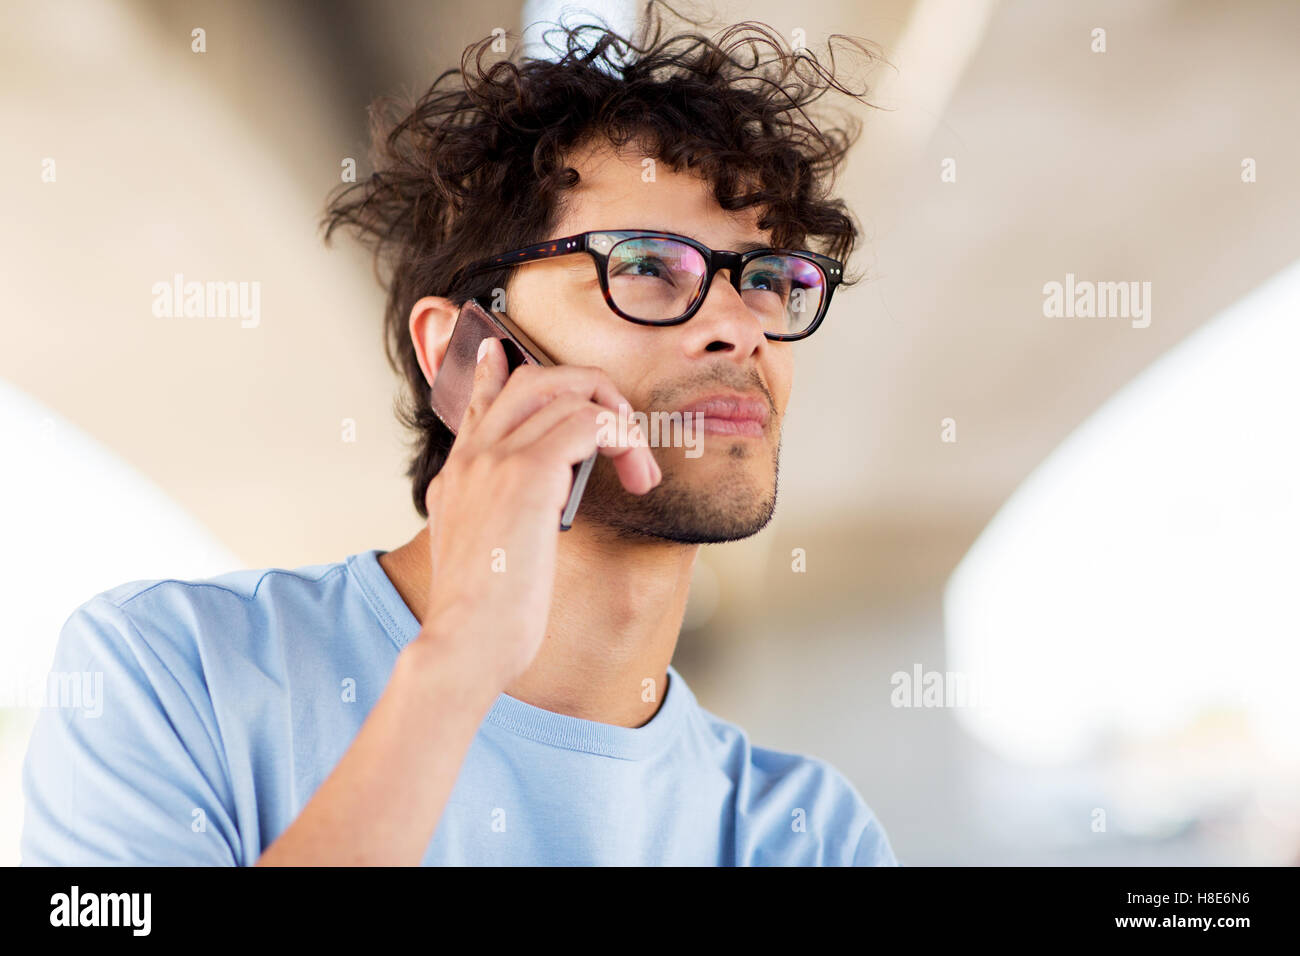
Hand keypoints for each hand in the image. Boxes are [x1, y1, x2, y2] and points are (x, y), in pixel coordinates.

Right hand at [416, 336, 660, 686]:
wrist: (465, 644)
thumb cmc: (482, 619)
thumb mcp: (480, 558)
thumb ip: (496, 520)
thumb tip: (530, 511)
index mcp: (458, 475)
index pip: (478, 401)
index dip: (493, 371)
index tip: (498, 352)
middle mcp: (473, 457)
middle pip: (533, 379)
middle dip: (590, 391)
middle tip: (624, 434)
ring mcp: (495, 459)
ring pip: (569, 393)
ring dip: (620, 422)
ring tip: (640, 468)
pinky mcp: (526, 472)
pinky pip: (590, 421)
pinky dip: (623, 437)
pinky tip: (636, 472)